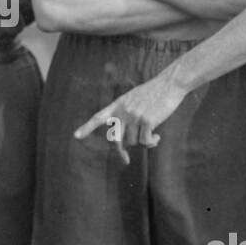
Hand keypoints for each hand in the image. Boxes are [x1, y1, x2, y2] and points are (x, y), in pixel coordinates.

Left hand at [73, 73, 188, 165]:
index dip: (87, 127)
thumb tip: (127, 140)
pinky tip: (158, 136)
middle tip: (125, 160)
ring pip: (134, 141)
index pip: (98, 117)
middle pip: (116, 139)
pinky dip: (152, 142)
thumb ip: (126, 115)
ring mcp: (134, 116)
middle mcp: (123, 111)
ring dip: (143, 141)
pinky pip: (146, 142)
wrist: (169, 84)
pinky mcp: (147, 121)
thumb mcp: (133, 100)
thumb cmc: (153, 93)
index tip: (76, 136)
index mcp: (117, 105)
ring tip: (152, 132)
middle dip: (120, 151)